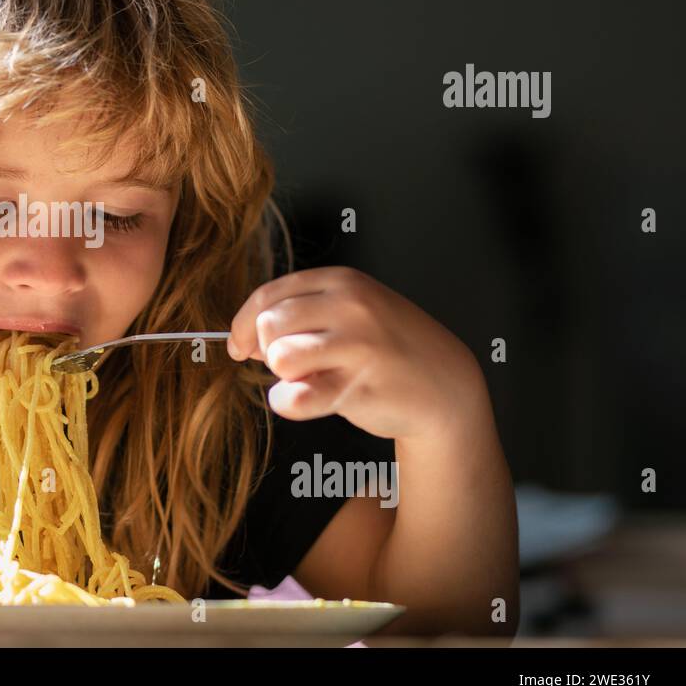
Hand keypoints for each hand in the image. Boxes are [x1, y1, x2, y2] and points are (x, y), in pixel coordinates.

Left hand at [226, 266, 486, 440]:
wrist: (445, 383)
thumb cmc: (386, 348)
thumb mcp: (348, 313)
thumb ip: (299, 317)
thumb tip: (244, 339)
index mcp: (342, 281)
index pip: (268, 295)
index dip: (243, 324)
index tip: (239, 345)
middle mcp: (351, 306)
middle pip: (269, 325)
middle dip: (268, 350)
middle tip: (291, 364)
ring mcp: (359, 345)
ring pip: (281, 357)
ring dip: (284, 375)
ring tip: (310, 377)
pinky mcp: (361, 386)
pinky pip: (298, 397)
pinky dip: (289, 403)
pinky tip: (306, 400)